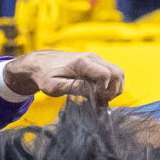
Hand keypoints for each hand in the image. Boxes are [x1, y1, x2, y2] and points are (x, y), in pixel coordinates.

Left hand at [0, 50, 125, 104]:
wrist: (41, 64)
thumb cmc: (45, 76)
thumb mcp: (54, 86)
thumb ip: (73, 88)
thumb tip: (91, 91)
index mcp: (83, 62)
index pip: (106, 75)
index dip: (104, 90)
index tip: (94, 98)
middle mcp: (93, 58)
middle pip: (118, 73)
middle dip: (113, 90)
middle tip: (100, 101)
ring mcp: (96, 60)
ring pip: (118, 73)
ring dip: (114, 88)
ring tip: (100, 98)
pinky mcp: (96, 64)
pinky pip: (112, 74)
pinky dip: (110, 85)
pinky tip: (98, 94)